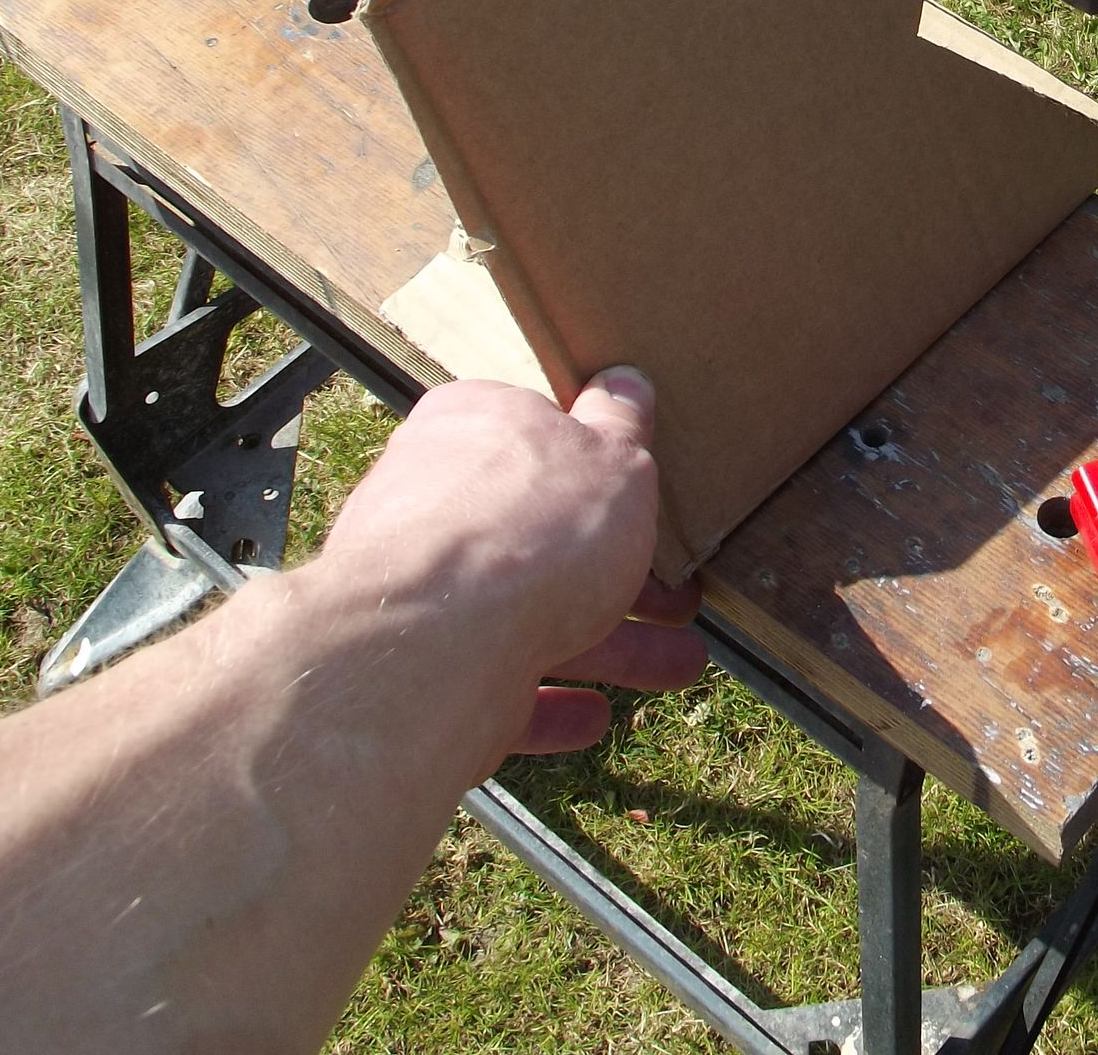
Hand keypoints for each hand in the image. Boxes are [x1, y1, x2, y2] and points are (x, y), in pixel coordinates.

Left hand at [315, 374, 706, 762]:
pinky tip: (593, 717)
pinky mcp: (418, 668)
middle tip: (678, 597)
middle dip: (619, 574)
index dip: (599, 473)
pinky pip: (492, 684)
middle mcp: (434, 501)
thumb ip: (622, 427)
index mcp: (473, 427)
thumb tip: (625, 382)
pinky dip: (546, 700)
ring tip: (679, 665)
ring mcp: (422, 589)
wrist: (434, 642)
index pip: (537, 437)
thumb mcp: (612, 458)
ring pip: (526, 615)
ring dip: (608, 644)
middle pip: (540, 537)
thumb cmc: (528, 529)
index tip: (644, 504)